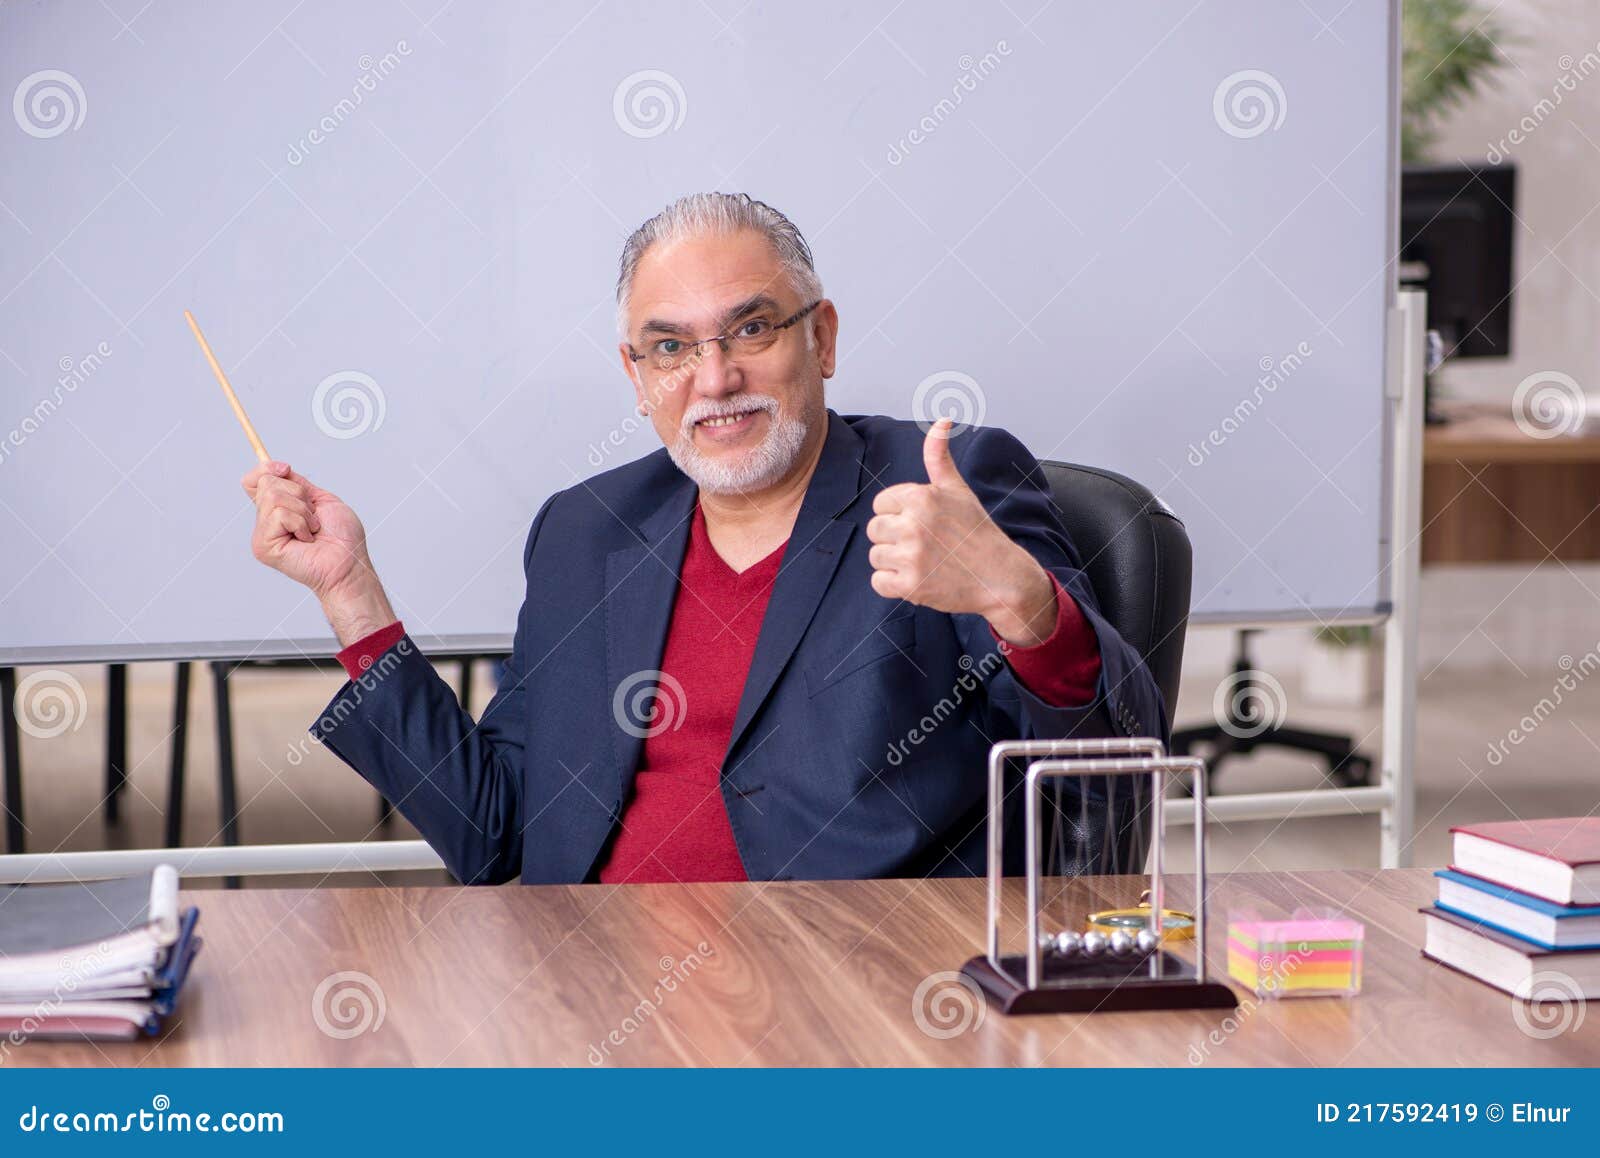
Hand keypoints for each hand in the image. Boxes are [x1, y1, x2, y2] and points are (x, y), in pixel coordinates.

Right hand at [241, 461, 394, 643]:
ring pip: (274, 497)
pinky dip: (301, 523)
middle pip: (266, 483)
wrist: (349, 563)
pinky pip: (279, 515)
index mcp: (277, 511)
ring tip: (312, 530)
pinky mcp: (263, 546)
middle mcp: (265, 523)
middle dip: (298, 494)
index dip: (266, 469)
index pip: (254, 481)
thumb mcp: (321, 500)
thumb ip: (297, 484)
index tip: (286, 468)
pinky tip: (307, 539)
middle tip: (313, 518)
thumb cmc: (342, 538)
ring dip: (303, 511)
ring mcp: (262, 535)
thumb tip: (278, 468)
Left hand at [866, 420, 1057, 646]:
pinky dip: (893, 585)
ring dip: (894, 563)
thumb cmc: (977, 533)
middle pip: (875, 530)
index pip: (880, 504)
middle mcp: (914, 524)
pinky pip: (878, 582)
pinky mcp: (910, 586)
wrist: (1000, 577)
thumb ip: (939, 457)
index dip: (898, 515)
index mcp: (921, 497)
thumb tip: (942, 419)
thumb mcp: (958, 490)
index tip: (921, 524)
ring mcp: (911, 556)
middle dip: (894, 539)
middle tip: (924, 545)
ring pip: (875, 556)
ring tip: (923, 562)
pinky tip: (918, 578)